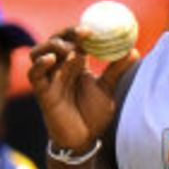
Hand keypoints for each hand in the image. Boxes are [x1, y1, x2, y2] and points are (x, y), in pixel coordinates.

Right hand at [27, 27, 138, 150]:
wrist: (84, 139)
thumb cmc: (93, 114)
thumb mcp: (107, 89)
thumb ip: (117, 70)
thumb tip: (133, 51)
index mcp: (75, 63)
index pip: (72, 39)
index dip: (79, 30)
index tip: (94, 28)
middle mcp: (59, 68)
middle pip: (54, 41)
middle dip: (66, 33)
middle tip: (83, 33)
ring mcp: (49, 79)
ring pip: (38, 53)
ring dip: (51, 46)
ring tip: (68, 48)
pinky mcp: (42, 93)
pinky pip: (34, 75)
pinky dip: (39, 65)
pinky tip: (51, 60)